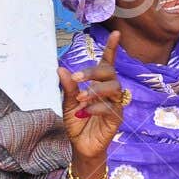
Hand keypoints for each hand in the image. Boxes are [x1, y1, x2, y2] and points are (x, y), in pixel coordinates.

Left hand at [57, 31, 124, 162]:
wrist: (80, 145)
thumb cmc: (77, 122)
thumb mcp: (68, 103)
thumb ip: (68, 87)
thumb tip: (61, 69)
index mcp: (98, 84)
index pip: (108, 63)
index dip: (112, 48)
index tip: (116, 33)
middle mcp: (109, 91)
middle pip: (110, 72)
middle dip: (94, 72)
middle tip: (77, 78)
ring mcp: (115, 104)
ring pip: (114, 88)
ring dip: (95, 90)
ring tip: (81, 99)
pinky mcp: (117, 117)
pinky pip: (111, 107)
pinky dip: (97, 107)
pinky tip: (86, 112)